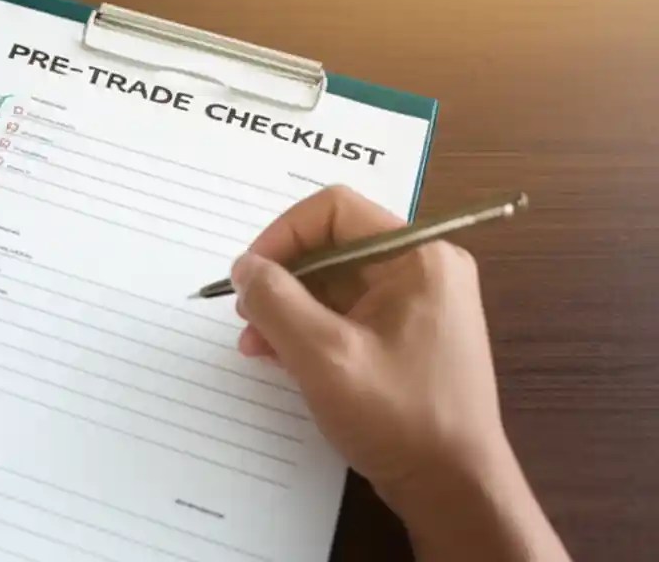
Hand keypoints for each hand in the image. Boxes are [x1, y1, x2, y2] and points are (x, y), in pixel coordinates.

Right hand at [231, 186, 568, 560]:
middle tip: (246, 317)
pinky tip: (280, 357)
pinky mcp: (408, 336)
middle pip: (333, 246)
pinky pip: (348, 314)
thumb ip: (275, 302)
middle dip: (281, 279)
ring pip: (335, 284)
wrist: (454, 488)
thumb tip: (245, 267)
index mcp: (418, 257)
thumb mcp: (323, 355)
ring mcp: (419, 304)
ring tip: (255, 345)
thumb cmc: (397, 417)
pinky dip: (311, 329)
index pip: (334, 210)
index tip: (249, 277)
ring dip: (289, 309)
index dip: (281, 235)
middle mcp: (424, 269)